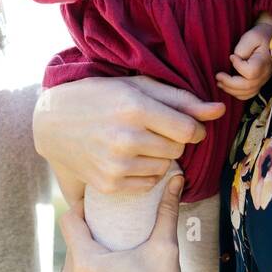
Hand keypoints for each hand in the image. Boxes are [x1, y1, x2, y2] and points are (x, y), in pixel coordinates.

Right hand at [33, 74, 225, 194]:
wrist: (51, 123)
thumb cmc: (99, 97)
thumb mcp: (137, 87)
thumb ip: (181, 99)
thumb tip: (219, 110)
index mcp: (135, 107)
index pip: (189, 130)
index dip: (192, 129)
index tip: (182, 125)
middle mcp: (126, 138)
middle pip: (178, 149)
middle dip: (172, 140)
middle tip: (151, 129)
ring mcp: (116, 164)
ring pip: (165, 168)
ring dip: (159, 157)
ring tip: (136, 142)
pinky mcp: (109, 184)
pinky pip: (148, 184)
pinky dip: (145, 173)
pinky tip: (128, 158)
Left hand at [58, 173, 187, 271]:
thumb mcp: (165, 249)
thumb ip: (166, 211)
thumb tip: (176, 177)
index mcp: (85, 262)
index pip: (70, 220)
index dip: (83, 211)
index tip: (99, 211)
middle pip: (73, 246)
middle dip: (89, 240)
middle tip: (113, 240)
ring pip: (70, 271)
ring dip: (85, 265)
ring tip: (110, 265)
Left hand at [215, 16, 271, 99]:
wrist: (269, 39)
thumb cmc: (259, 36)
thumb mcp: (252, 36)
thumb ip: (243, 48)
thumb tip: (234, 60)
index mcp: (264, 62)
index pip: (251, 71)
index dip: (238, 66)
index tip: (231, 56)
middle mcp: (264, 74)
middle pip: (247, 86)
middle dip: (229, 83)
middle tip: (218, 76)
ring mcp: (262, 81)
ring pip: (246, 93)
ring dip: (230, 89)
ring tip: (219, 82)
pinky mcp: (258, 83)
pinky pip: (247, 95)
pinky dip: (236, 93)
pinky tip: (227, 86)